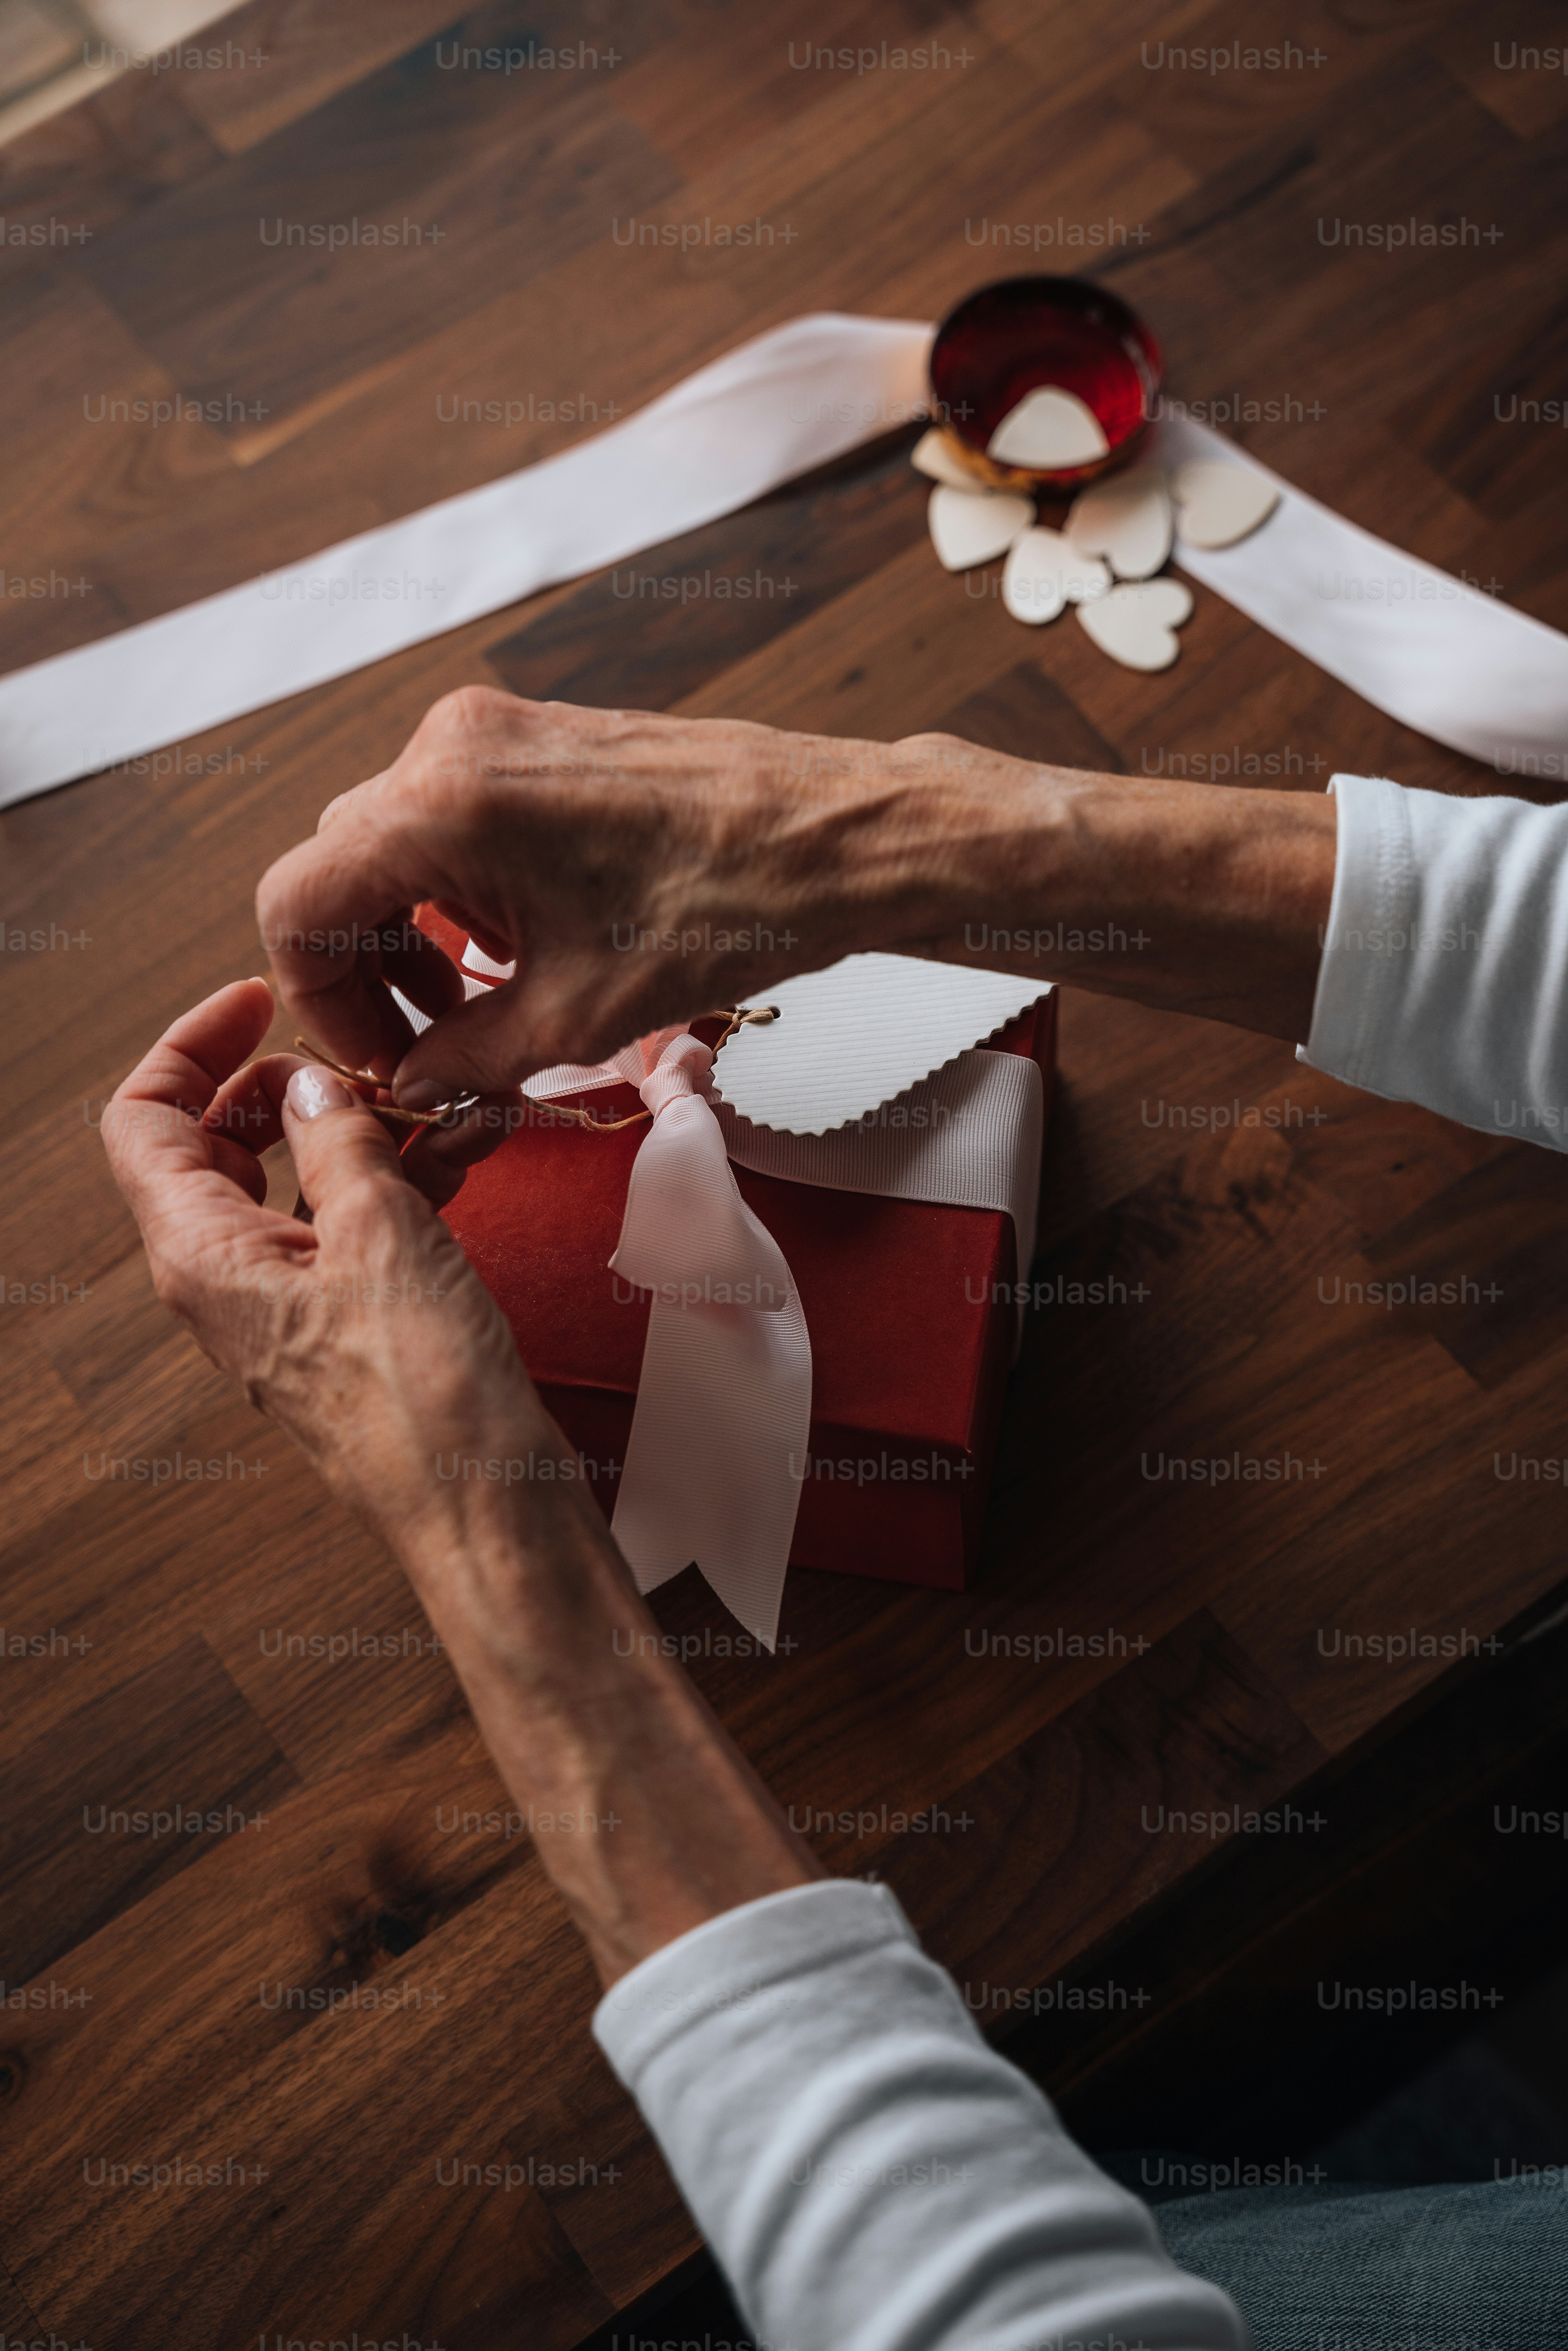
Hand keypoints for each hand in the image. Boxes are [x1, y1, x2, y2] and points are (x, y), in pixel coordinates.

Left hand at [99, 978, 602, 1600]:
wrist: (484, 1513)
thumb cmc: (425, 1396)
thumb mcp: (383, 1235)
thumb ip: (340, 1144)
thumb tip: (311, 1084)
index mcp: (202, 1257)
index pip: (143, 1122)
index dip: (191, 1048)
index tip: (260, 1002)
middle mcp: (227, 1281)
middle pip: (216, 1145)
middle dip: (285, 1084)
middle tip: (355, 1055)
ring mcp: (287, 1304)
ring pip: (298, 1182)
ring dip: (364, 1130)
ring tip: (446, 1100)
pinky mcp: (347, 1323)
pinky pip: (350, 1227)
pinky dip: (398, 1180)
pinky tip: (468, 1151)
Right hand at [254, 686, 973, 1112]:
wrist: (836, 840)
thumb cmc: (727, 911)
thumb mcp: (577, 1016)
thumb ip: (467, 1057)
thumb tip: (413, 1083)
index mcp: (442, 804)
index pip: (298, 901)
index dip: (319, 996)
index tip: (378, 1053)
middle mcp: (452, 746)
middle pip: (342, 870)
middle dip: (369, 969)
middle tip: (426, 1045)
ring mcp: (498, 730)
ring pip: (397, 845)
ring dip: (415, 933)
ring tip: (481, 1004)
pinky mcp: (541, 736)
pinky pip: (457, 817)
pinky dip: (465, 891)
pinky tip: (524, 947)